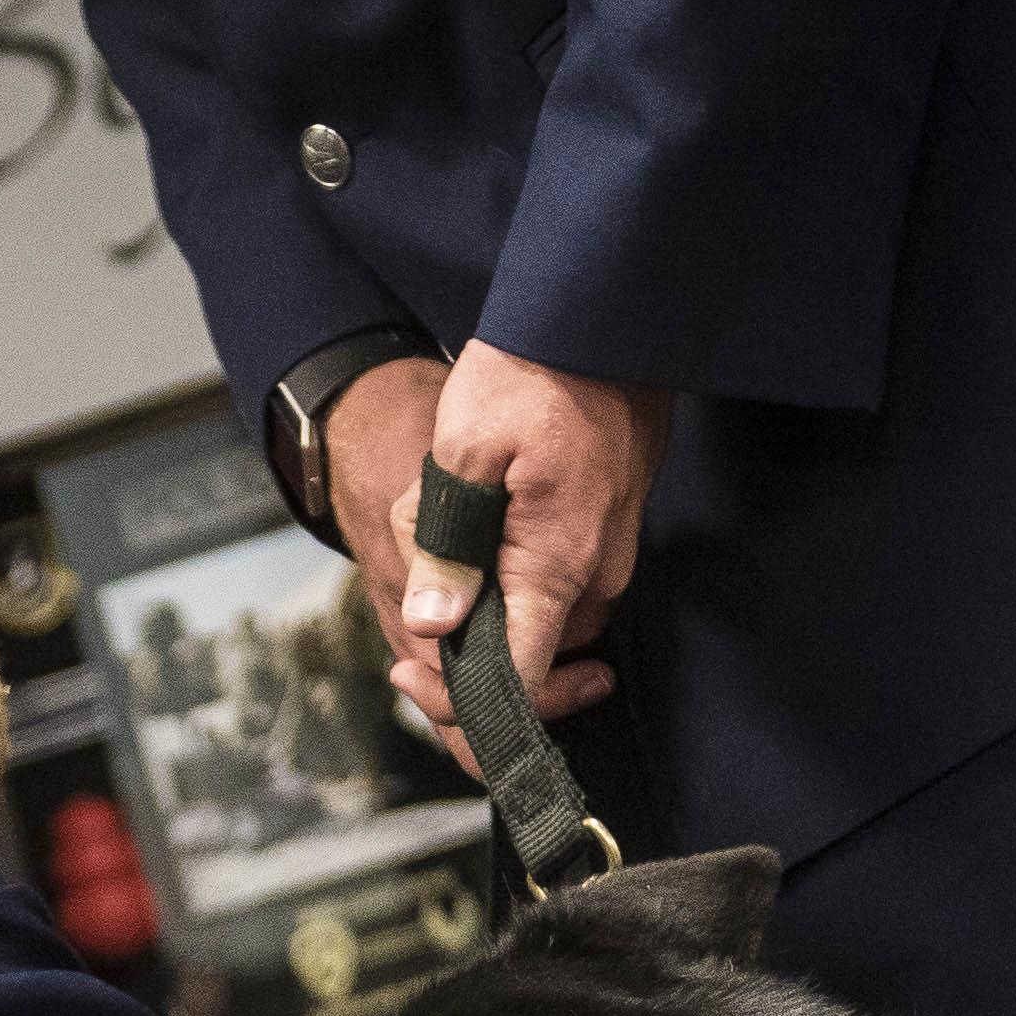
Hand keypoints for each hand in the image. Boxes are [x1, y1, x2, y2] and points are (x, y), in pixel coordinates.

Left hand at [344, 341, 670, 756]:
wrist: (598, 316)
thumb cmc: (532, 372)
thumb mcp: (467, 452)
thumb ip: (446, 545)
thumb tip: (431, 625)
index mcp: (557, 566)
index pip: (517, 681)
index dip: (458, 699)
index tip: (409, 672)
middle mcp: (594, 577)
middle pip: (520, 652)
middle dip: (456, 624)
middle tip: (414, 559)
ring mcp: (606, 556)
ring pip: (531, 612)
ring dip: (477, 586)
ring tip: (441, 506)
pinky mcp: (604, 532)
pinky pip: (548, 576)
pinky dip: (502, 558)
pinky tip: (478, 500)